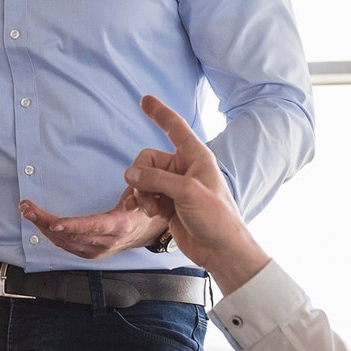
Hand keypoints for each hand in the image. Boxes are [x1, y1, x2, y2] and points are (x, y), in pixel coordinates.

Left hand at [18, 195, 168, 260]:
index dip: (73, 227)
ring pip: (64, 242)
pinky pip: (65, 246)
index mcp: (120, 226)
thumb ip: (138, 188)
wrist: (148, 232)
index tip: (54, 223)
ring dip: (43, 227)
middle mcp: (107, 242)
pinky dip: (50, 234)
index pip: (93, 227)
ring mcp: (97, 251)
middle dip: (46, 222)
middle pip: (72, 235)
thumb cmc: (143, 210)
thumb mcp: (145, 196)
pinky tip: (39, 222)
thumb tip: (135, 177)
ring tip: (27, 210)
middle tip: (27, 208)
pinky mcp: (89, 253)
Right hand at [123, 95, 272, 292]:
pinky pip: (145, 195)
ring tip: (149, 209)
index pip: (174, 128)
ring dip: (141, 193)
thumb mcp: (187, 193)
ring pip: (143, 180)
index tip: (144, 99)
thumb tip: (130, 174)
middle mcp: (184, 168)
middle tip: (147, 197)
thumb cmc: (216, 217)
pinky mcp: (167, 204)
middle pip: (148, 160)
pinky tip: (139, 212)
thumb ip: (156, 180)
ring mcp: (174, 187)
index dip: (159, 113)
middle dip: (141, 177)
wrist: (221, 250)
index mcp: (196, 157)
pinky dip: (140, 202)